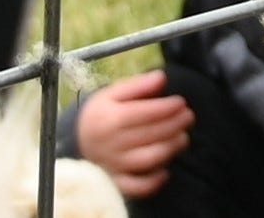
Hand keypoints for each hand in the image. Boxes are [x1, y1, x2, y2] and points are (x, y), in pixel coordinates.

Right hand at [76, 70, 191, 191]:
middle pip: (150, 135)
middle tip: (188, 117)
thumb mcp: (112, 94)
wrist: (75, 141)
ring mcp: (115, 165)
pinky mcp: (116, 183)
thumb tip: (162, 77)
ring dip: (170, 149)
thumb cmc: (100, 114)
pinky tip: (166, 171)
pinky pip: (136, 187)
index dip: (167, 108)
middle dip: (174, 125)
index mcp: (111, 118)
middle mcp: (113, 143)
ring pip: (148, 160)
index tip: (181, 102)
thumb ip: (138, 85)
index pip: (144, 113)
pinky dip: (153, 182)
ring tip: (183, 138)